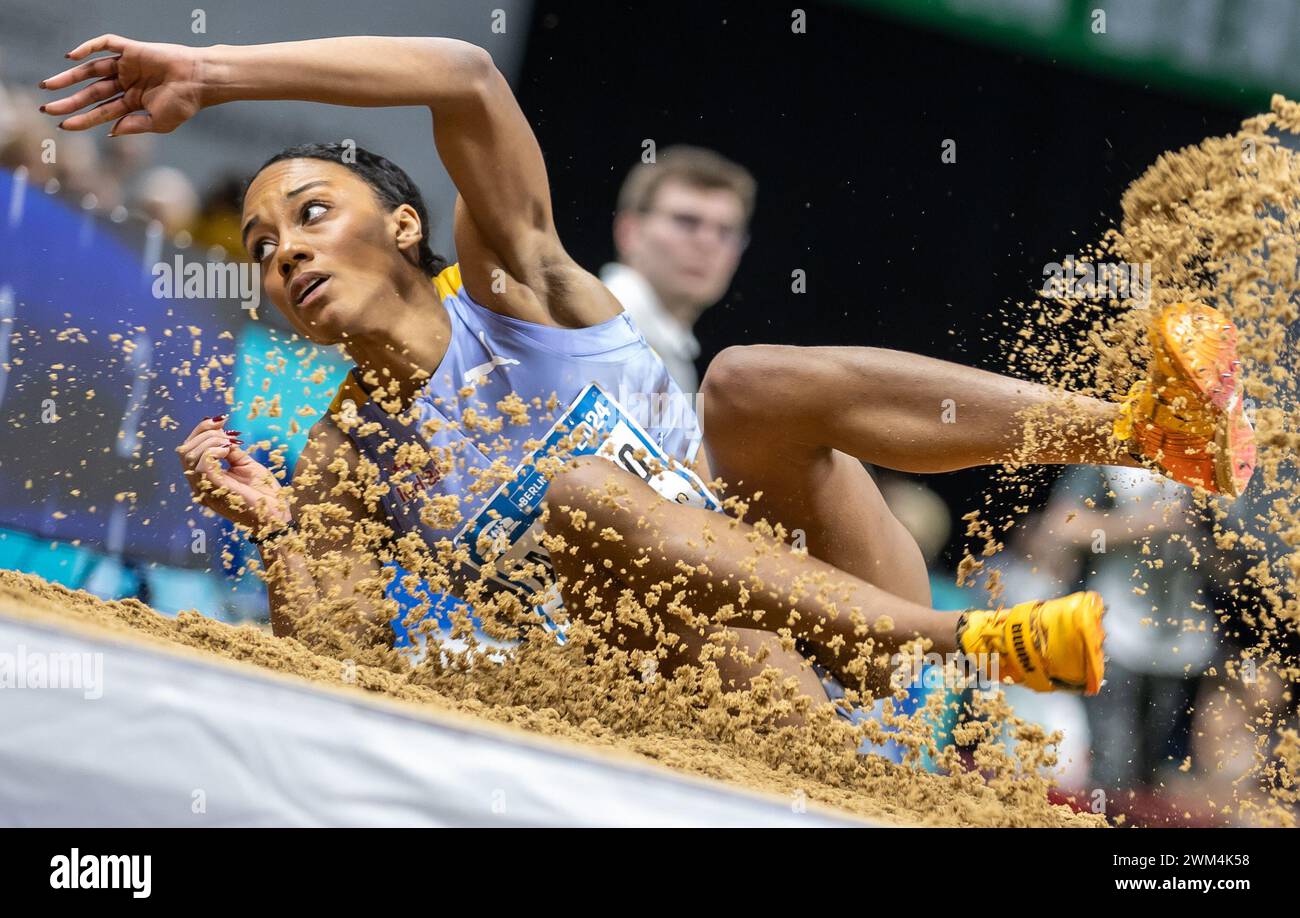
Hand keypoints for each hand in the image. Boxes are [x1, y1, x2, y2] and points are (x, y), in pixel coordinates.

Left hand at [39, 34, 208, 135]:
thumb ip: (134, 126)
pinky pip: (105, 44)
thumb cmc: (186, 104)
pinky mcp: (131, 50)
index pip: (102, 112)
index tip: (62, 125)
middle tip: (46, 108)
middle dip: (68, 100)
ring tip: (49, 86)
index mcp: (134, 103)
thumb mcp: (159, 123)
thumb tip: (111, 131)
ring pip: (91, 70)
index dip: (82, 119)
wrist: (200, 81)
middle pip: (91, 93)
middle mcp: (127, 84)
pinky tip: (72, 56)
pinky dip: (88, 47)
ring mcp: (128, 66)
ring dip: (69, 77)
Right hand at [176, 416, 290, 533]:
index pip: (189, 450)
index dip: (202, 430)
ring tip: (230, 444)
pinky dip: (213, 451)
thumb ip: (231, 451)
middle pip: (185, 450)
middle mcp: (199, 485)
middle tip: (229, 433)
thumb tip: (224, 434)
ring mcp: (204, 489)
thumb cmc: (265, 495)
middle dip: (205, 432)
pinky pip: (201, 465)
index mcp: (204, 479)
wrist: (277, 516)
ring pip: (189, 455)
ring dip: (211, 441)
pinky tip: (228, 451)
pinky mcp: (214, 490)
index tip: (222, 419)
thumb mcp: (246, 465)